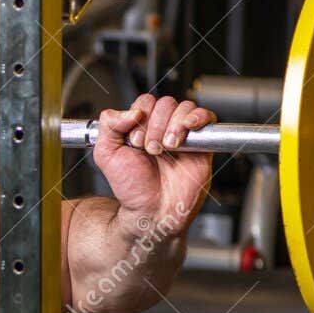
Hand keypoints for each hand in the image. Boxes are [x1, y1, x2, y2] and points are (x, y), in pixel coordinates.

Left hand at [92, 94, 216, 237]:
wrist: (153, 210)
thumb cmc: (132, 188)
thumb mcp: (106, 155)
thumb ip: (108, 126)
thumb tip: (130, 110)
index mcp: (141, 128)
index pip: (145, 102)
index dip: (139, 116)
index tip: (134, 140)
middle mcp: (162, 129)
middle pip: (165, 103)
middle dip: (155, 126)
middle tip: (150, 149)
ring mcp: (182, 134)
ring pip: (184, 107)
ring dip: (172, 126)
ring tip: (166, 149)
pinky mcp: (202, 143)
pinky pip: (207, 116)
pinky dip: (198, 116)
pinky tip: (188, 127)